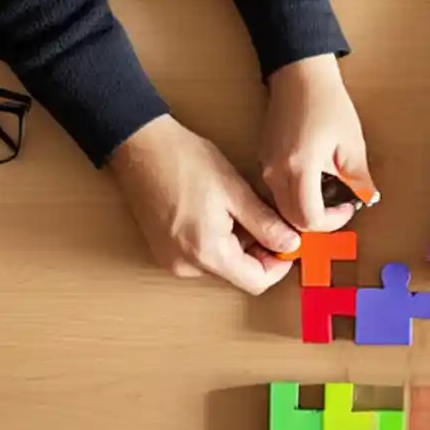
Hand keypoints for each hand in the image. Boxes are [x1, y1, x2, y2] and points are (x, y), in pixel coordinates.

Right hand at [109, 115, 299, 294]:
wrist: (139, 146)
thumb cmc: (182, 161)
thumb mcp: (235, 190)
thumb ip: (266, 224)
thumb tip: (289, 243)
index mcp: (206, 252)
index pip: (256, 282)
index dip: (278, 265)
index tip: (287, 243)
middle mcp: (186, 265)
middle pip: (238, 274)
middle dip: (258, 250)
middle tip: (264, 217)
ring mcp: (171, 260)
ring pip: (221, 265)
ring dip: (237, 245)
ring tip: (235, 209)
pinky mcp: (164, 251)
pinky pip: (201, 257)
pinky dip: (217, 242)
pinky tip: (216, 213)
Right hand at [262, 54, 377, 232]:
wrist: (300, 75)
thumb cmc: (327, 103)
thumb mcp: (352, 144)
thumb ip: (359, 179)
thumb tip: (367, 199)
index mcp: (299, 167)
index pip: (309, 218)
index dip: (331, 223)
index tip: (347, 209)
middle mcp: (276, 171)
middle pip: (292, 219)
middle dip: (318, 222)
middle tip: (339, 208)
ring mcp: (266, 166)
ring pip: (282, 208)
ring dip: (305, 210)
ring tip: (327, 195)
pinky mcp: (263, 160)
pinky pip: (277, 191)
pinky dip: (295, 197)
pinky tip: (313, 182)